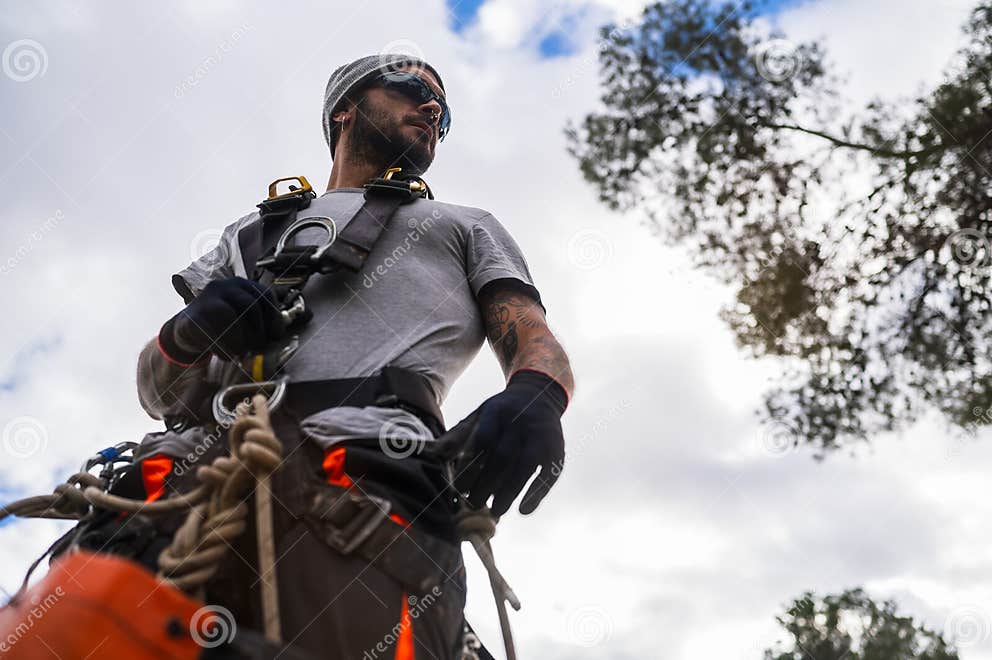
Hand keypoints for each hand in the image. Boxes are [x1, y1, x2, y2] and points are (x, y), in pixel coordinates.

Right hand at [158, 277, 284, 362]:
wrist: (187, 331)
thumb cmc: (223, 326)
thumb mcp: (243, 320)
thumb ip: (260, 323)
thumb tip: (277, 336)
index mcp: (241, 285)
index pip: (265, 294)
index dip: (274, 316)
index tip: (277, 335)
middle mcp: (224, 286)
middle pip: (251, 305)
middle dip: (258, 332)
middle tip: (258, 349)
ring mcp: (206, 298)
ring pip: (232, 317)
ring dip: (240, 341)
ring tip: (239, 352)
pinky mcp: (193, 316)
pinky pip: (213, 332)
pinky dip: (223, 347)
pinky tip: (224, 354)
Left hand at [439, 369, 567, 515]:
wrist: (540, 394)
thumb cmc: (502, 412)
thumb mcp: (480, 414)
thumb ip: (459, 435)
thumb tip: (434, 454)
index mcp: (497, 411)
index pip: (482, 440)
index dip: (470, 466)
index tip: (459, 488)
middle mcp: (521, 421)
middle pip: (503, 455)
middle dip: (486, 483)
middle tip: (473, 503)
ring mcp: (542, 434)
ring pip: (526, 465)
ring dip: (509, 492)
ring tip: (495, 512)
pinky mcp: (557, 448)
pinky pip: (549, 473)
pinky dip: (537, 493)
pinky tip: (523, 510)